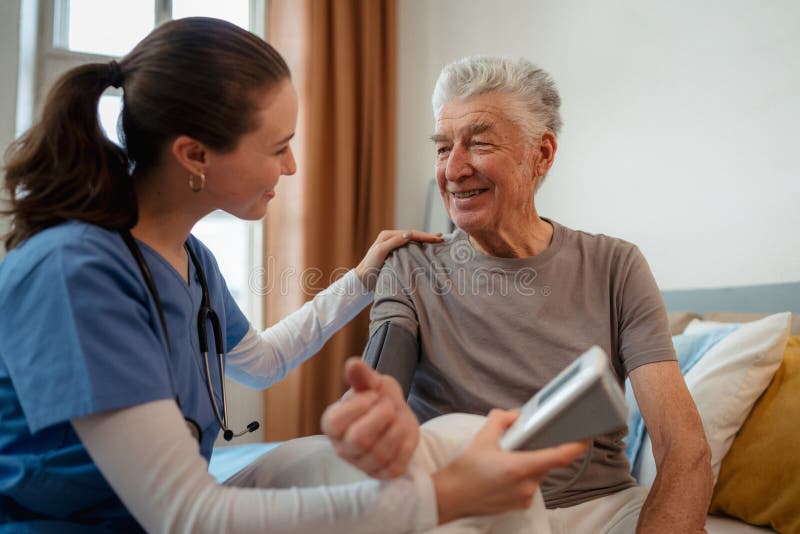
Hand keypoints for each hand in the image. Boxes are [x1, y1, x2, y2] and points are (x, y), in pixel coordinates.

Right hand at [321, 359, 419, 477]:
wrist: (399, 416)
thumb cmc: (379, 398)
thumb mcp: (372, 382)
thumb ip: (362, 376)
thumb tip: (353, 364)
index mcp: (333, 425)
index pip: (335, 423)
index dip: (357, 407)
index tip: (372, 395)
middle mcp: (343, 448)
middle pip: (359, 439)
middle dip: (381, 416)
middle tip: (388, 405)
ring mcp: (363, 464)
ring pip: (381, 452)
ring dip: (397, 427)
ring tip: (397, 416)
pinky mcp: (383, 474)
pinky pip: (397, 463)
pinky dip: (406, 443)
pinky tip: (403, 433)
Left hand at [354, 230, 442, 291]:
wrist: (363, 281)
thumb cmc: (370, 267)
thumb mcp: (380, 252)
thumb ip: (394, 242)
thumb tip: (409, 234)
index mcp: (388, 236)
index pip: (410, 233)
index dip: (424, 236)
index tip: (436, 239)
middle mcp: (391, 239)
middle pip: (413, 236)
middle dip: (427, 237)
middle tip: (442, 238)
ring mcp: (394, 247)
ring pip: (413, 242)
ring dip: (425, 241)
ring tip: (438, 239)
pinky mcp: (396, 256)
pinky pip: (410, 250)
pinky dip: (420, 248)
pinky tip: (428, 249)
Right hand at [432, 409, 587, 524]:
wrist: (451, 497)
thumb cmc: (465, 470)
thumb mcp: (481, 438)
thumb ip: (501, 420)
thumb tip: (516, 415)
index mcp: (520, 467)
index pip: (559, 456)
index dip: (576, 446)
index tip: (586, 438)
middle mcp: (527, 485)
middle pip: (545, 462)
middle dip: (537, 450)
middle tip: (519, 444)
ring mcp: (524, 497)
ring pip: (537, 474)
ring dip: (528, 464)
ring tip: (505, 460)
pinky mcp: (520, 505)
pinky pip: (530, 485)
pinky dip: (522, 476)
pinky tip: (503, 474)